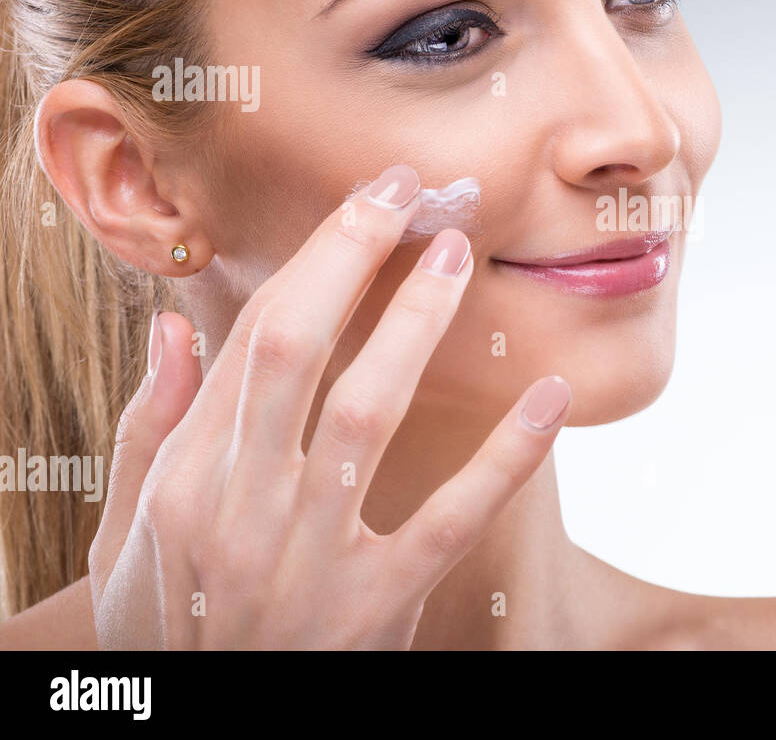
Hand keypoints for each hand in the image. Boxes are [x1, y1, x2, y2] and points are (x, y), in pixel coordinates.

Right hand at [89, 164, 571, 647]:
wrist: (206, 736)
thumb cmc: (172, 630)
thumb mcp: (124, 541)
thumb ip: (146, 433)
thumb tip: (172, 330)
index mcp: (183, 484)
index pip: (251, 342)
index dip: (313, 260)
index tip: (365, 204)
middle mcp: (243, 510)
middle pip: (297, 353)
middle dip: (351, 259)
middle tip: (410, 195)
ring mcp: (313, 560)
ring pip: (368, 415)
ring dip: (415, 326)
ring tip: (457, 256)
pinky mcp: (380, 605)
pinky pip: (452, 519)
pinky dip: (504, 457)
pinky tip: (547, 396)